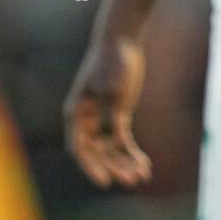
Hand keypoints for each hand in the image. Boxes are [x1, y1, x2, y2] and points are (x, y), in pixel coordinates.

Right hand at [64, 37, 152, 188]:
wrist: (121, 40)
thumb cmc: (111, 62)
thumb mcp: (113, 89)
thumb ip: (113, 115)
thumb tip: (117, 141)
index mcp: (76, 114)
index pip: (80, 149)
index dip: (91, 166)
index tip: (105, 180)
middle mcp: (86, 121)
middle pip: (98, 152)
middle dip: (115, 167)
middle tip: (132, 180)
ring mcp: (101, 119)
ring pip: (111, 149)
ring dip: (125, 163)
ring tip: (142, 176)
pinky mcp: (117, 114)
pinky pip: (122, 139)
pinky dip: (132, 151)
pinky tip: (144, 163)